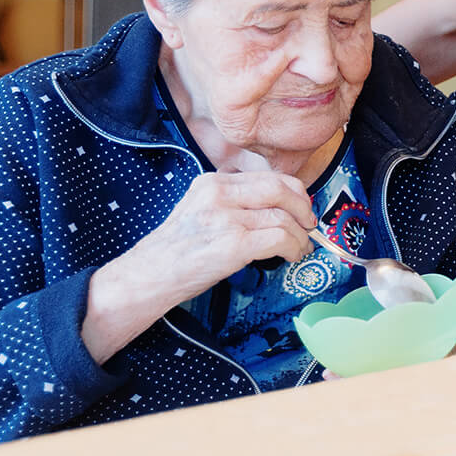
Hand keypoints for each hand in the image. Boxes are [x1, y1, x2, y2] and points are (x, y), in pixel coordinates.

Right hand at [83, 170, 317, 363]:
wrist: (146, 278)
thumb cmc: (175, 251)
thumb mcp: (201, 211)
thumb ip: (234, 202)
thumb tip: (279, 206)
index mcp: (211, 182)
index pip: (268, 177)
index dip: (294, 192)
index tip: (302, 207)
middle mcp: (218, 194)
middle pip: (281, 189)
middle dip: (303, 207)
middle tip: (309, 224)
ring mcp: (225, 219)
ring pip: (284, 217)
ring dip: (301, 236)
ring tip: (300, 248)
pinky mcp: (232, 244)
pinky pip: (280, 238)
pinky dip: (294, 248)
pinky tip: (291, 257)